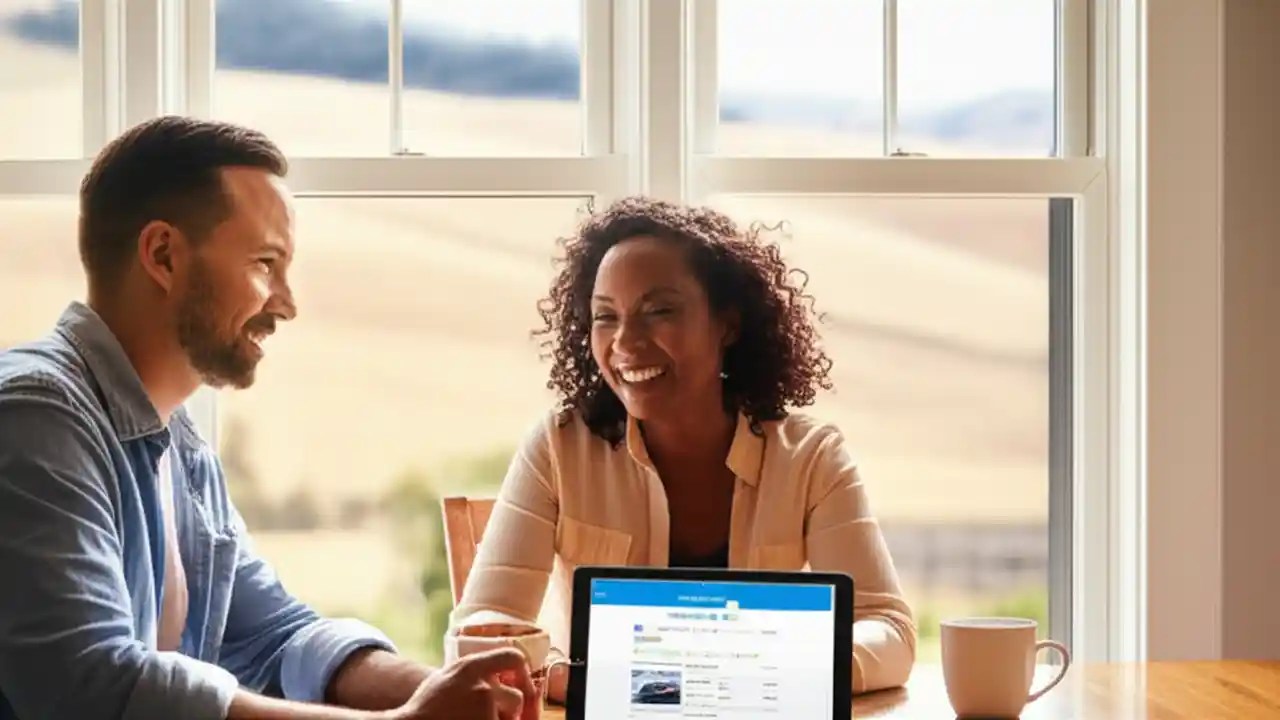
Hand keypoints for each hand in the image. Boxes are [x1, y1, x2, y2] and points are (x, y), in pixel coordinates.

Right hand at [389, 648, 537, 719]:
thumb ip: (476, 670)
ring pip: (510, 717)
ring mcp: (484, 711)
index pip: (512, 657)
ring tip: (473, 718)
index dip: (523, 671)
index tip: (522, 682)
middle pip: (517, 697)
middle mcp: (482, 687)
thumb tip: (509, 674)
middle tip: (489, 713)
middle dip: (509, 708)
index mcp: (471, 667)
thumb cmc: (429, 705)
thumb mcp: (449, 675)